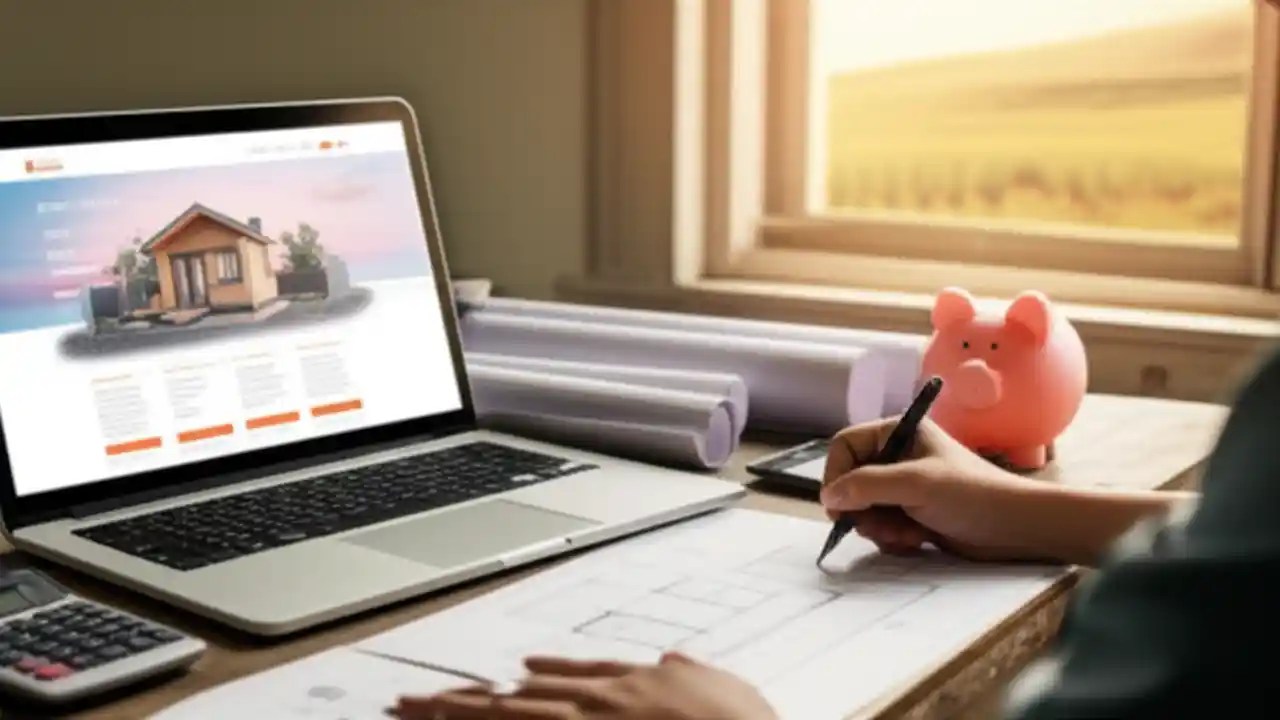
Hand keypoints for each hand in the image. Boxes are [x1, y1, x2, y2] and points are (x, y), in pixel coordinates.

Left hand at [390, 652, 777, 719]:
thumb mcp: (728, 688)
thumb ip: (693, 672)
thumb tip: (671, 660)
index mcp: (639, 682)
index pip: (578, 675)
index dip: (545, 674)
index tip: (518, 673)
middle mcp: (603, 703)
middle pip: (524, 698)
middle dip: (472, 700)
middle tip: (422, 700)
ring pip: (511, 719)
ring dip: (459, 716)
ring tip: (413, 713)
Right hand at [820, 416, 1052, 561]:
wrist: (1014, 527)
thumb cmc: (970, 494)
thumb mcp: (916, 484)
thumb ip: (868, 485)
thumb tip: (828, 495)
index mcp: (898, 433)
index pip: (845, 446)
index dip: (836, 474)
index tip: (838, 506)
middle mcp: (898, 456)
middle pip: (851, 481)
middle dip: (863, 509)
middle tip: (880, 526)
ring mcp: (905, 486)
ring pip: (865, 508)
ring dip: (879, 527)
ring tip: (907, 534)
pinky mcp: (912, 513)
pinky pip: (882, 525)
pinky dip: (892, 537)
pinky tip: (916, 540)